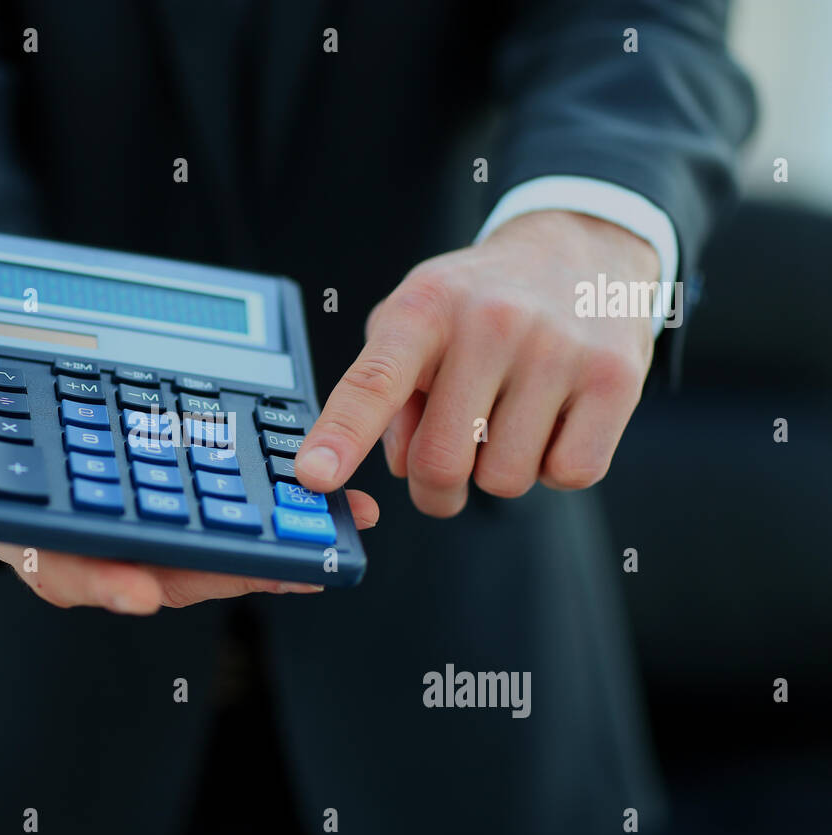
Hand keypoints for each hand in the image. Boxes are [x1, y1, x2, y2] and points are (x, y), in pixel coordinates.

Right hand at [0, 394, 378, 613]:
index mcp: (29, 530)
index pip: (62, 568)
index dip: (99, 582)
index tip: (142, 594)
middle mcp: (88, 538)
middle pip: (156, 568)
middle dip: (217, 573)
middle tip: (277, 568)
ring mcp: (134, 521)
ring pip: (203, 548)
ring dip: (265, 549)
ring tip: (327, 540)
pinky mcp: (168, 495)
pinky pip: (221, 509)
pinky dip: (271, 512)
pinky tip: (326, 504)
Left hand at [295, 210, 659, 515]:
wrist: (583, 249)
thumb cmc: (480, 301)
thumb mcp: (413, 319)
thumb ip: (385, 391)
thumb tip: (398, 465)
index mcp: (426, 307)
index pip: (374, 382)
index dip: (341, 436)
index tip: (314, 475)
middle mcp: (492, 322)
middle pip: (442, 462)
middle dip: (435, 488)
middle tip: (444, 469)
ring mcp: (559, 348)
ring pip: (506, 479)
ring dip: (498, 471)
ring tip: (507, 418)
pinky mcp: (616, 378)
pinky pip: (568, 474)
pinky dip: (554, 466)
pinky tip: (552, 421)